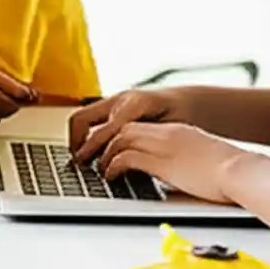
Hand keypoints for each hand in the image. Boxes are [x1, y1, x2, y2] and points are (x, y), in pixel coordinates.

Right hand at [68, 89, 185, 162]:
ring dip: (79, 139)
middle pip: (83, 118)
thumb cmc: (187, 118)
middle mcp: (121, 99)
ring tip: (83, 162)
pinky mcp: (113, 107)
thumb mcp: (174, 132)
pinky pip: (91, 119)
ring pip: (83, 117)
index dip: (97, 150)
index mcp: (137, 103)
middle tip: (79, 164)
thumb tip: (129, 160)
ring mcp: (115, 101)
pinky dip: (86, 136)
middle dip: (77, 142)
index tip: (97, 169)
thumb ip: (150, 143)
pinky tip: (93, 153)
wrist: (192, 103)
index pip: (106, 129)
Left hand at [98, 122, 249, 204]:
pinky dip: (113, 166)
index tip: (111, 147)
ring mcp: (163, 145)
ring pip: (119, 139)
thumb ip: (184, 159)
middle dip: (106, 141)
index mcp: (178, 130)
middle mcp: (167, 133)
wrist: (243, 171)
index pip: (140, 125)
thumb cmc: (230, 171)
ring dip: (105, 153)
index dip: (121, 136)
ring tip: (99, 168)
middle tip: (95, 155)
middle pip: (124, 128)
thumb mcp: (202, 158)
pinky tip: (111, 176)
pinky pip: (126, 158)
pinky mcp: (161, 162)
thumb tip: (174, 175)